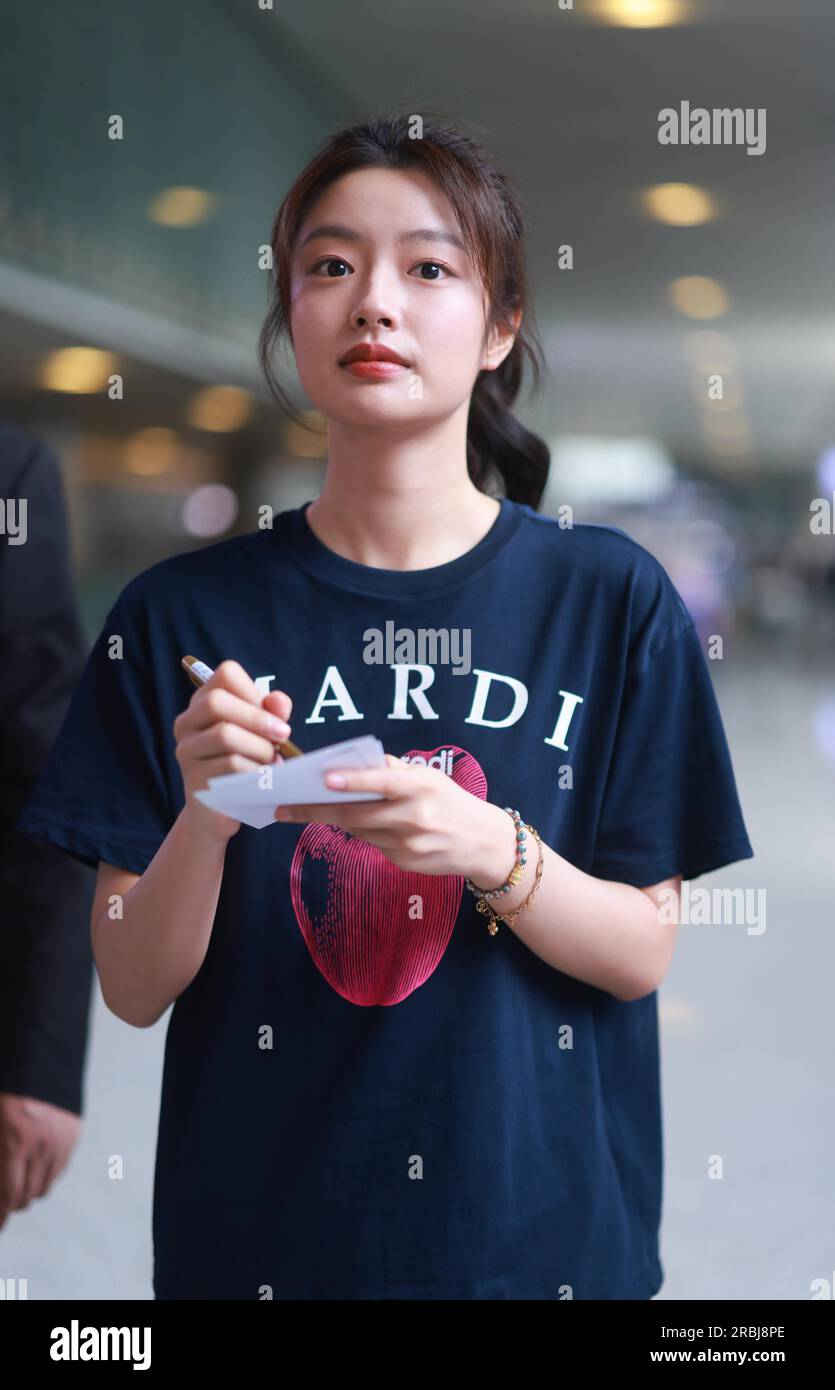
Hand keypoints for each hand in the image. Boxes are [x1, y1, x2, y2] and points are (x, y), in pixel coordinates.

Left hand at [0, 1093, 80, 1227]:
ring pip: (43, 1187)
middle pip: (26, 1196)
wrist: (38, 1057)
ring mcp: (60, 1139)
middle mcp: (41, 1145)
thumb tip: (0, 1182)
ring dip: (28, 1193)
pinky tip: (34, 1170)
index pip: (7, 1194)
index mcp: (15, 1141)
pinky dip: (45, 1176)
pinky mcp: (73, 1133)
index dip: (0, 1215)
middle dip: (11, 1205)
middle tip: (3, 1206)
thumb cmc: (6, 1090)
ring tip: (18, 1187)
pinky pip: (58, 1170)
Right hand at [173, 660, 292, 844]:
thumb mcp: (262, 733)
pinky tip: (266, 777)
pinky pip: (229, 767)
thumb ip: (272, 712)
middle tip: (283, 735)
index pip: (225, 674)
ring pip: (224, 735)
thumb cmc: (245, 764)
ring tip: (274, 761)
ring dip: (260, 748)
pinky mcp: (193, 779)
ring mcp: (185, 752)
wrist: (222, 810)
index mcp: (203, 703)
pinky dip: (255, 770)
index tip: (273, 714)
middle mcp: (187, 723)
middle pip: (217, 703)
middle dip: (258, 719)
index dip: (254, 690)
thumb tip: (278, 701)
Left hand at [274, 753, 516, 879]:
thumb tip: (353, 764)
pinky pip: (372, 845)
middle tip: (285, 806)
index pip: (381, 782)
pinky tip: (359, 825)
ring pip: (358, 830)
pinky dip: (362, 833)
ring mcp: (408, 843)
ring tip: (306, 809)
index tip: (323, 779)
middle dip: (315, 810)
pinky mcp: (404, 863)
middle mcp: (414, 816)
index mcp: (420, 787)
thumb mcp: (429, 777)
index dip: (351, 781)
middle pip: (356, 814)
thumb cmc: (450, 801)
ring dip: (335, 820)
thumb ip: (393, 770)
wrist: (482, 843)